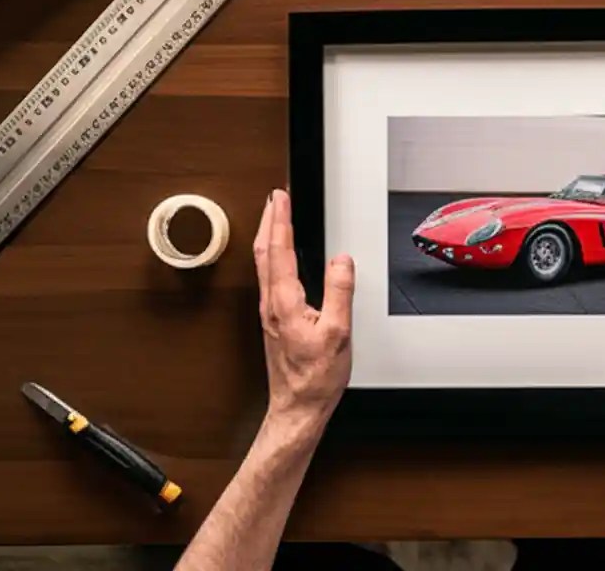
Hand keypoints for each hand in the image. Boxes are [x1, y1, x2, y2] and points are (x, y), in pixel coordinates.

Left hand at [253, 190, 355, 433]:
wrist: (298, 407)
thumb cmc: (315, 377)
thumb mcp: (338, 333)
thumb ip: (339, 292)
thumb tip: (342, 261)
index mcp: (285, 302)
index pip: (280, 250)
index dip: (280, 220)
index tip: (281, 197)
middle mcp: (271, 305)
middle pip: (263, 252)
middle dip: (268, 221)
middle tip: (274, 198)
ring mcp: (270, 313)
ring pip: (263, 265)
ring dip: (268, 236)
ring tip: (274, 218)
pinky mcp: (274, 321)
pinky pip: (269, 278)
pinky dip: (272, 256)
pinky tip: (279, 257)